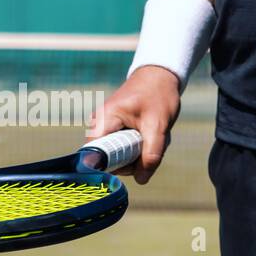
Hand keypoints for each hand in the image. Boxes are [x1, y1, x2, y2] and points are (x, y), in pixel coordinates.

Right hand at [88, 66, 180, 183]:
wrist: (159, 76)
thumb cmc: (158, 95)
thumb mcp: (158, 125)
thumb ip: (151, 154)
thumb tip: (141, 180)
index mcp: (105, 120)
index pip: (95, 154)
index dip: (112, 165)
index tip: (133, 163)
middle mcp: (99, 124)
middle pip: (108, 159)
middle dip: (132, 159)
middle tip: (150, 143)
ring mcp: (105, 128)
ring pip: (118, 156)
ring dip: (137, 153)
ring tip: (152, 135)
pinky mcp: (113, 130)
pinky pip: (123, 149)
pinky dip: (138, 147)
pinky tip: (148, 134)